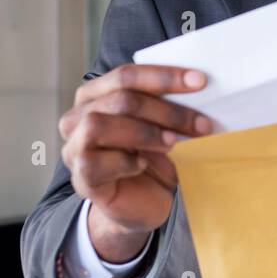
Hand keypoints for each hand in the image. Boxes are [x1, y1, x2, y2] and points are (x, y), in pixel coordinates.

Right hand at [59, 64, 212, 261]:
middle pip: (121, 100)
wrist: (143, 202)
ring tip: (174, 143)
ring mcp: (74, 147)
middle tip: (202, 124)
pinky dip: (126, 162)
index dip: (163, 76)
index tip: (200, 81)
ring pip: (100, 125)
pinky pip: (96, 162)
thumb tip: (198, 86)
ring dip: (145, 133)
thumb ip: (166, 103)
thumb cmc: (152, 157)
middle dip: (167, 111)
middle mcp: (77, 116)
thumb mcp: (161, 125)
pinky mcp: (81, 177)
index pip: (126, 75)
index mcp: (95, 94)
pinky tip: (143, 165)